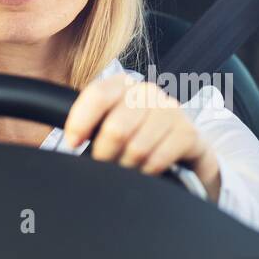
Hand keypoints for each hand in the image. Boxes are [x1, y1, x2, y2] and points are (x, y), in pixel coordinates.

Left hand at [62, 73, 220, 198]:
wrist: (184, 159)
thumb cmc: (139, 143)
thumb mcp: (112, 129)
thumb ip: (90, 128)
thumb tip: (69, 142)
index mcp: (123, 86)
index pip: (97, 95)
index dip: (80, 122)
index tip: (73, 144)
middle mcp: (147, 93)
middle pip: (116, 128)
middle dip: (105, 155)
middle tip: (106, 165)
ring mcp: (171, 110)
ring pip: (137, 147)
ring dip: (128, 167)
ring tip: (129, 169)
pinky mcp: (188, 133)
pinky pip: (158, 158)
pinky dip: (148, 171)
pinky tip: (147, 171)